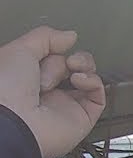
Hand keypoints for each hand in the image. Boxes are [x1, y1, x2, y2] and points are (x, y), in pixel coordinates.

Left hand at [0, 27, 105, 157]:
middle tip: (62, 61)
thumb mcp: (20, 49)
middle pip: (70, 64)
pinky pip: (98, 95)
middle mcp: (46, 91)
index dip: (54, 47)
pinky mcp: (83, 117)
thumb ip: (46, 37)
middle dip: (67, 58)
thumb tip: (71, 36)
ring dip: (82, 65)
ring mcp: (65, 104)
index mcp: (27, 77)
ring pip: (87, 77)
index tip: (54, 44)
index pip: (50, 55)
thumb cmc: (7, 89)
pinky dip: (93, 82)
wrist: (17, 121)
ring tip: (73, 67)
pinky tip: (80, 79)